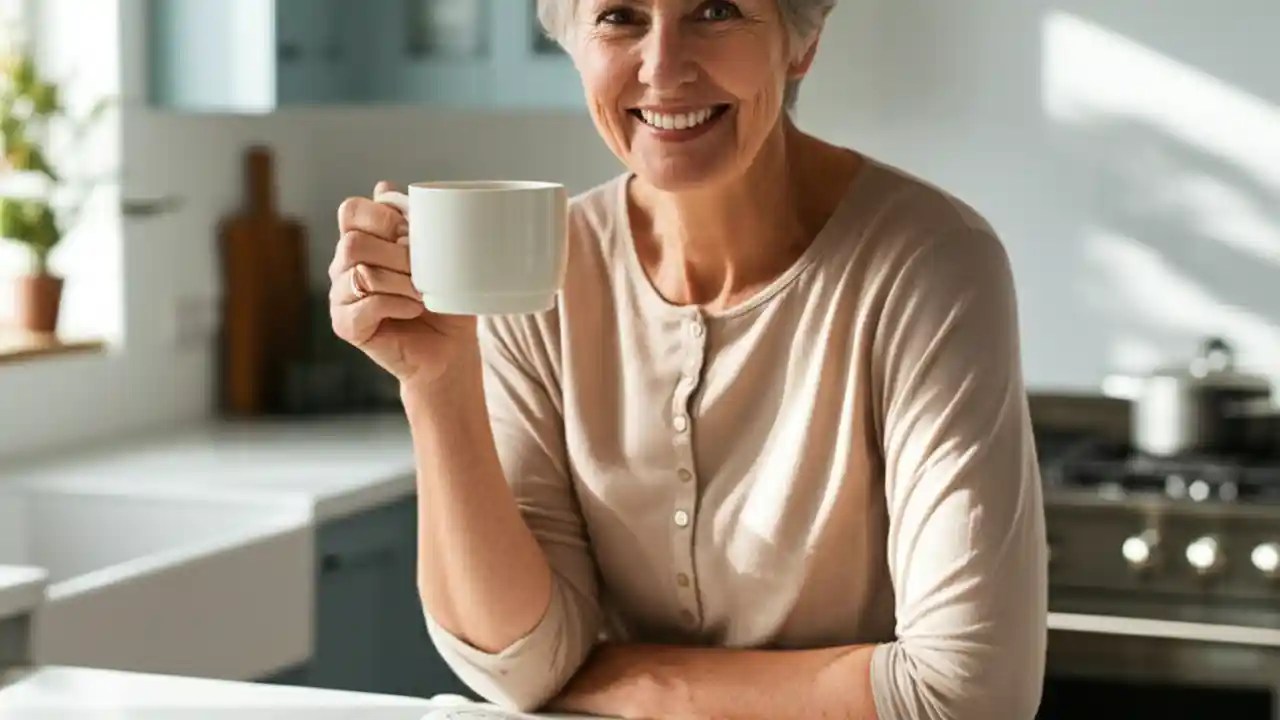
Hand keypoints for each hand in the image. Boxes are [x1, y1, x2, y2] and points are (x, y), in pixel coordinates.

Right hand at [330, 181, 477, 386]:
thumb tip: (383, 187)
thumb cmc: (444, 299)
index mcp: (361, 240)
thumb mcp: (437, 255)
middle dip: (396, 254)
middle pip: (353, 242)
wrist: (450, 348)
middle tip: (423, 270)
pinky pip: (365, 304)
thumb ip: (412, 221)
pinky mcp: (346, 325)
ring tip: (423, 292)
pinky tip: (415, 308)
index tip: (411, 233)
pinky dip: (396, 304)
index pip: (351, 210)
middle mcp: (343, 266)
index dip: (381, 216)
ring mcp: (341, 296)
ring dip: (400, 281)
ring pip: (360, 273)